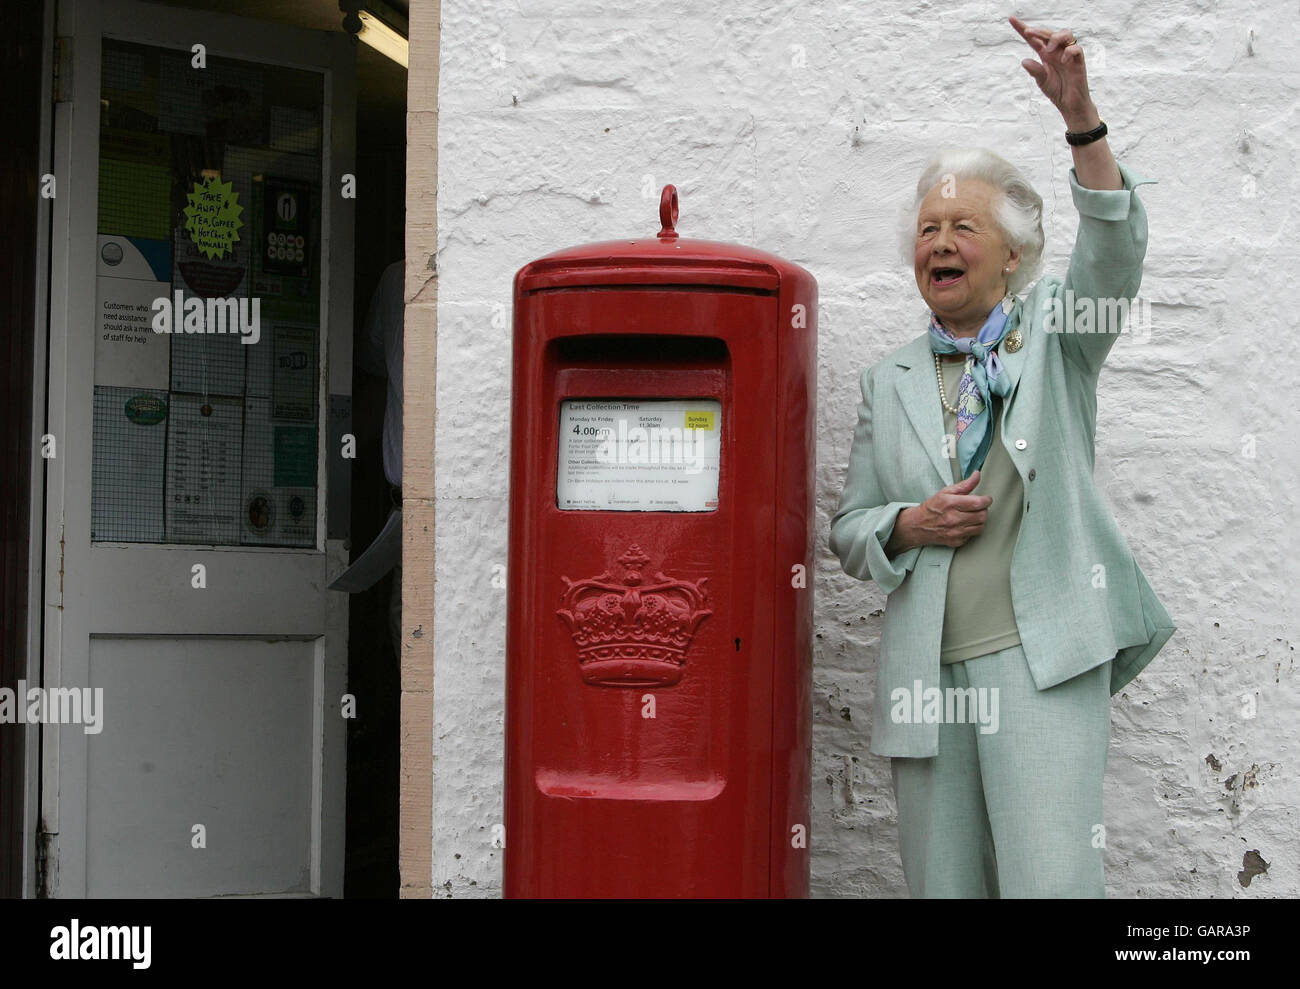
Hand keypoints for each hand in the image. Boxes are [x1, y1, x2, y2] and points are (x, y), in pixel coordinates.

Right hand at [889, 471, 991, 552]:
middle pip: (982, 515)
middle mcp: (953, 519)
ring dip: (980, 520)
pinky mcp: (956, 541)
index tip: (986, 499)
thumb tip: (977, 475)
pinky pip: (973, 535)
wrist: (918, 525)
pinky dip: (972, 529)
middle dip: (983, 509)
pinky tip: (966, 524)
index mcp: (951, 504)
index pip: (978, 503)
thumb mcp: (946, 492)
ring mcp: (955, 532)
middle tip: (978, 507)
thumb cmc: (932, 507)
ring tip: (973, 515)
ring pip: (980, 527)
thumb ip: (964, 484)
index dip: (986, 500)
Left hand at [1009, 15, 1098, 129]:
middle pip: (1049, 33)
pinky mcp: (1078, 61)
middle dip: (1038, 30)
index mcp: (1045, 55)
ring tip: (1047, 50)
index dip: (1022, 28)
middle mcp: (1057, 51)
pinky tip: (1063, 61)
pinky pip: (1076, 49)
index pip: (1034, 39)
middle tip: (1027, 32)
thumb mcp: (1042, 82)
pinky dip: (1069, 52)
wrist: (1070, 104)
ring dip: (1055, 38)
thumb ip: (1035, 71)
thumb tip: (1024, 61)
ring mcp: (1068, 55)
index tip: (1011, 19)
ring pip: (1066, 34)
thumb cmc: (1057, 90)